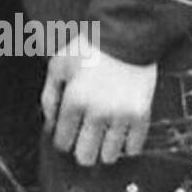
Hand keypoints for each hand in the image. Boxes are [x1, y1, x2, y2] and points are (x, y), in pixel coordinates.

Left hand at [41, 37, 157, 166]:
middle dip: (81, 151)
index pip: (62, 141)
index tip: (66, 135)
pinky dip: (126, 147)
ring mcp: (121, 116)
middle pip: (85, 156)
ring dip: (103, 151)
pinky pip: (134, 148)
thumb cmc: (87, 49)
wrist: (125, 34)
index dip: (62, 141)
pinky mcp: (141, 115)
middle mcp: (97, 113)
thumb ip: (49, 97)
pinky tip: (120, 135)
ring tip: (102, 138)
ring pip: (109, 156)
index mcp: (74, 101)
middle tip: (83, 140)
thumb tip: (50, 125)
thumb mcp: (58, 66)